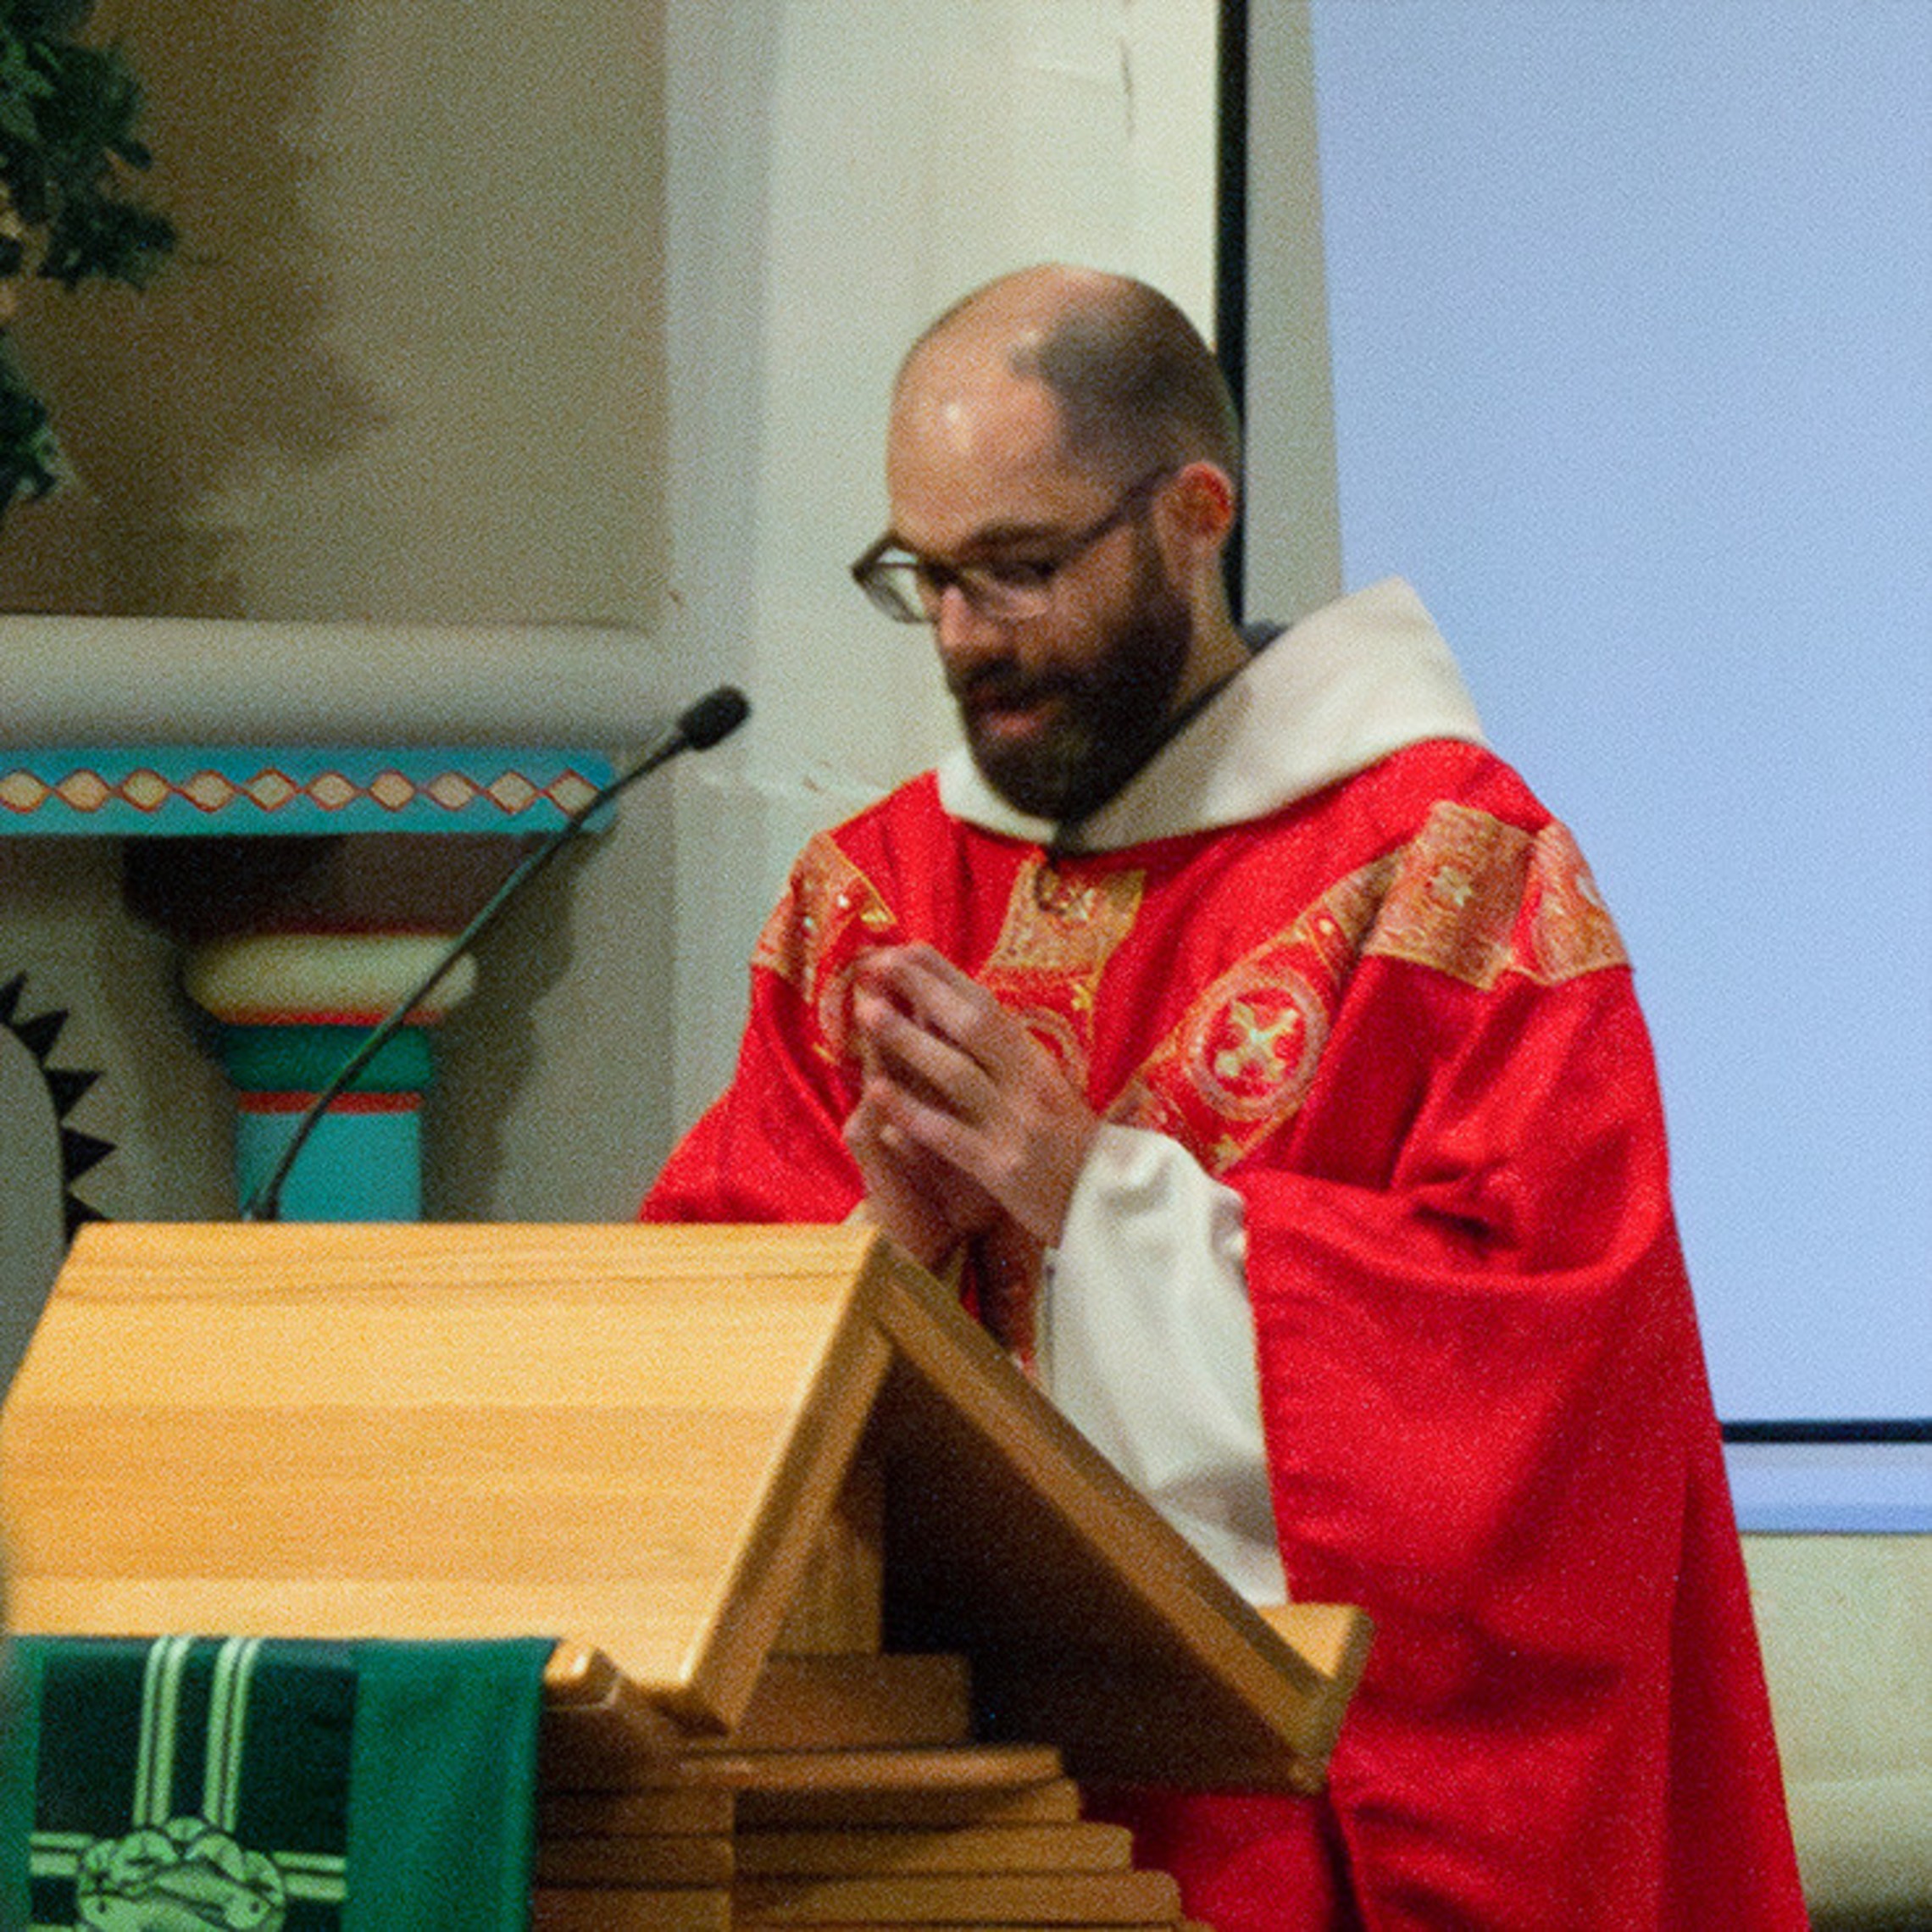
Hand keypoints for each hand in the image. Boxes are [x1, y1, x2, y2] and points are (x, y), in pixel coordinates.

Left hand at [845, 943, 1099, 1247]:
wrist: (1110, 1209)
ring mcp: (1016, 1126)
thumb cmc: (1074, 1151)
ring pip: (957, 1074)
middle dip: (923, 990)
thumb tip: (961, 1016)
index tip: (906, 949)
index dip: (945, 975)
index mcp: (1040, 1063)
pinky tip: (878, 1093)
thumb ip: (1011, 1060)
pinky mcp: (1000, 1170)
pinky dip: (913, 1112)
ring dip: (909, 1041)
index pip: (989, 1006)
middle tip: (877, 964)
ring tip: (868, 1013)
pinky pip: (950, 1135)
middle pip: (972, 1025)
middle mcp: (1030, 1086)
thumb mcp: (1050, 1094)